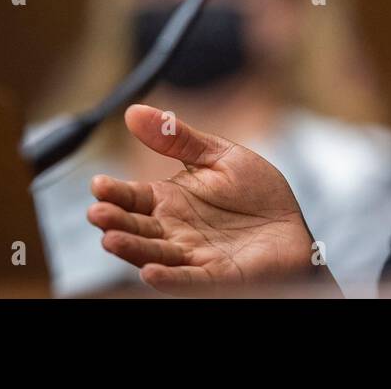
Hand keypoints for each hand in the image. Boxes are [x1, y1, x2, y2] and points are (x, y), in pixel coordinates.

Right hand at [87, 104, 338, 295]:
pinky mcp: (215, 276)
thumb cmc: (258, 194)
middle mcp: (174, 231)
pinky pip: (188, 279)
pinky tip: (150, 271)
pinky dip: (169, 277)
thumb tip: (134, 111)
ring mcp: (192, 255)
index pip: (134, 197)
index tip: (97, 184)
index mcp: (171, 200)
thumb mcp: (219, 156)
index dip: (115, 191)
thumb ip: (177, 139)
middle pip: (137, 227)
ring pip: (155, 254)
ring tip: (111, 240)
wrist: (293, 227)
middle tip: (97, 213)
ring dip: (132, 249)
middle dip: (115, 221)